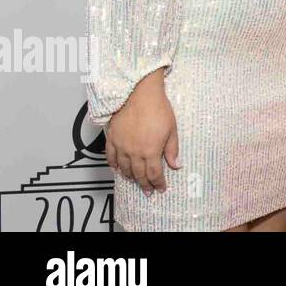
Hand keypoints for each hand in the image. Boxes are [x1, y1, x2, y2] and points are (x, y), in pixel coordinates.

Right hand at [105, 69, 180, 194]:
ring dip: (130, 177)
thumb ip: (172, 149)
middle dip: (145, 184)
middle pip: (138, 174)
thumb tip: (175, 165)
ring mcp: (121, 147)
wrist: (139, 94)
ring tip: (135, 181)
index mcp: (150, 151)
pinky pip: (110, 157)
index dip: (158, 183)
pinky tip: (117, 169)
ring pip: (124, 169)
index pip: (154, 174)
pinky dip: (114, 166)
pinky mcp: (112, 139)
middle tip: (148, 191)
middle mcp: (134, 152)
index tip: (161, 188)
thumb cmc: (158, 109)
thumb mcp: (171, 129)